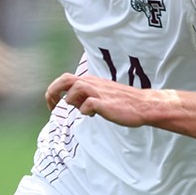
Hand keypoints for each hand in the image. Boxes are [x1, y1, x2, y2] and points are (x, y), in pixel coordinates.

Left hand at [44, 72, 167, 127]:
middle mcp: (93, 84)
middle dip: (54, 92)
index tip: (52, 105)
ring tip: (83, 110)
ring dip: (73, 101)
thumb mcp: (100, 95)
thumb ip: (85, 95)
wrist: (143, 105)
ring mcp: (99, 93)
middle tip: (52, 106)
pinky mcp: (106, 103)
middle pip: (65, 79)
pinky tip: (93, 115)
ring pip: (76, 88)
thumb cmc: (121, 102)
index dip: (54, 91)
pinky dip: (85, 110)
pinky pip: (88, 104)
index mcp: (90, 81)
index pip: (65, 79)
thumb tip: (72, 103)